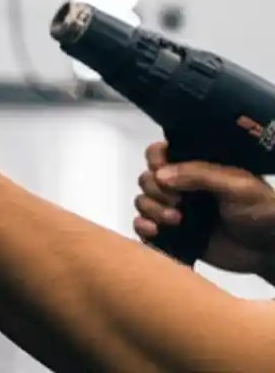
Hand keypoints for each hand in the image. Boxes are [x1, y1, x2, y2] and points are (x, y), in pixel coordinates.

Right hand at [134, 141, 274, 278]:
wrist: (269, 250)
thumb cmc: (259, 211)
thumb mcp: (236, 185)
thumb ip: (199, 175)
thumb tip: (159, 174)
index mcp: (196, 168)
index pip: (160, 153)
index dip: (155, 160)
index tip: (163, 172)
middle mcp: (181, 186)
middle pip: (147, 179)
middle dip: (156, 190)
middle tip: (178, 203)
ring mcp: (175, 211)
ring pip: (143, 202)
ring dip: (152, 209)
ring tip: (176, 220)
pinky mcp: (172, 235)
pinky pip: (143, 228)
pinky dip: (142, 228)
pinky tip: (154, 230)